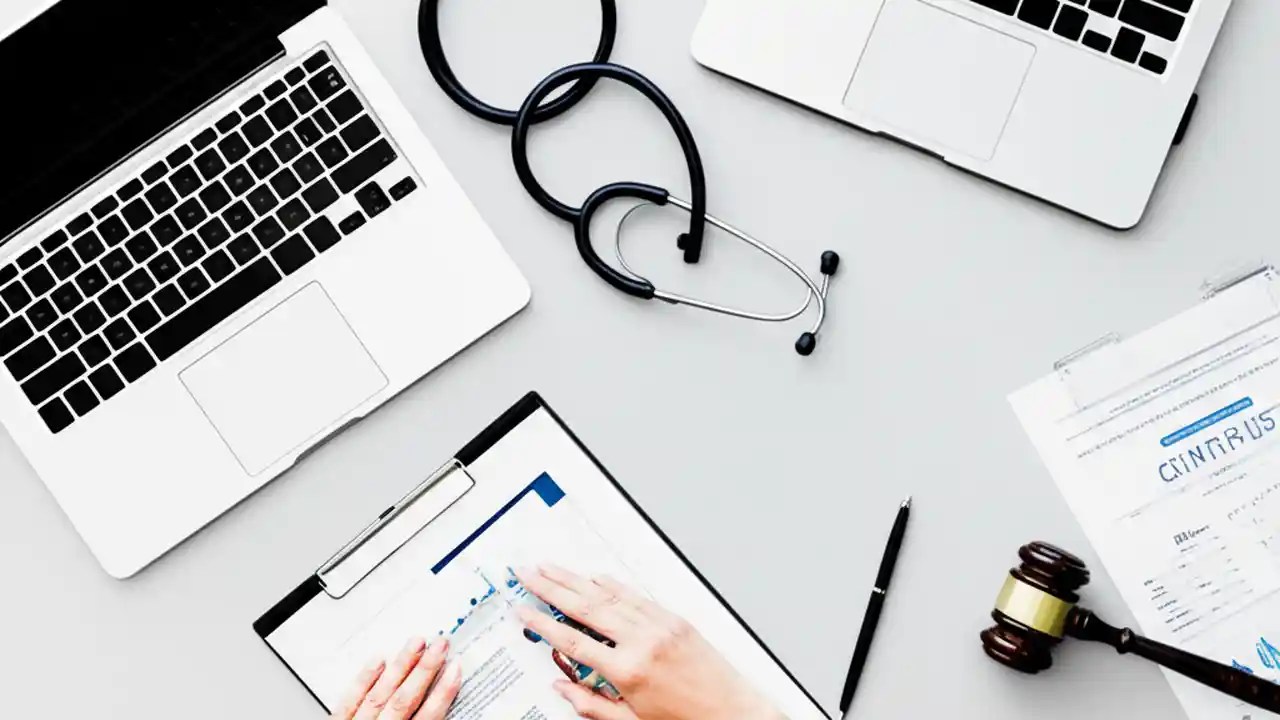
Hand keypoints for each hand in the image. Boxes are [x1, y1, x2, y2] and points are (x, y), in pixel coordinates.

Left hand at [331, 638, 461, 719]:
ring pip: (380, 693)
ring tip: (415, 643)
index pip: (427, 718)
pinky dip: (365, 679)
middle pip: (405, 699)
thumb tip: (442, 704)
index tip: (455, 669)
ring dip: (400, 666)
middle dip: (425, 669)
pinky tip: (378, 660)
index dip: (443, 692)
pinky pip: (350, 700)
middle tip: (440, 645)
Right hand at [515, 566, 785, 719]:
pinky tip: (594, 576)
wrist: (735, 714)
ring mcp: (661, 625)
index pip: (573, 641)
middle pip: (586, 606)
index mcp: (629, 670)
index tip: (523, 611)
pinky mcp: (675, 619)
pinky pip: (636, 596)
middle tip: (527, 573)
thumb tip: (562, 686)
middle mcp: (644, 641)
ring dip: (576, 579)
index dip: (543, 624)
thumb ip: (592, 704)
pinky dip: (612, 584)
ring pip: (609, 594)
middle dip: (551, 587)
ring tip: (551, 567)